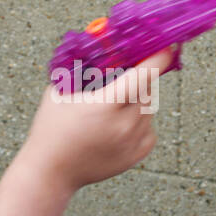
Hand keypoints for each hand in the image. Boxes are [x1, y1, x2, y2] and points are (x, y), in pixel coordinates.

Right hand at [18, 47, 173, 194]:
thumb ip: (80, 67)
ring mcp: (133, 141)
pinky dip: (139, 121)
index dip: (158, 57)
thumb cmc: (51, 130)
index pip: (145, 74)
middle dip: (137, 80)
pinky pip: (149, 127)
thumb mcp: (59, 91)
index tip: (165, 46)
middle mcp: (125, 124)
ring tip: (112, 108)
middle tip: (121, 79)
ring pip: (149, 108)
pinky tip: (117, 125)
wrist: (51, 171)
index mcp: (105, 105)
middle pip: (147, 89)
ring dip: (137, 101)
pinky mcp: (137, 154)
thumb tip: (98, 43)